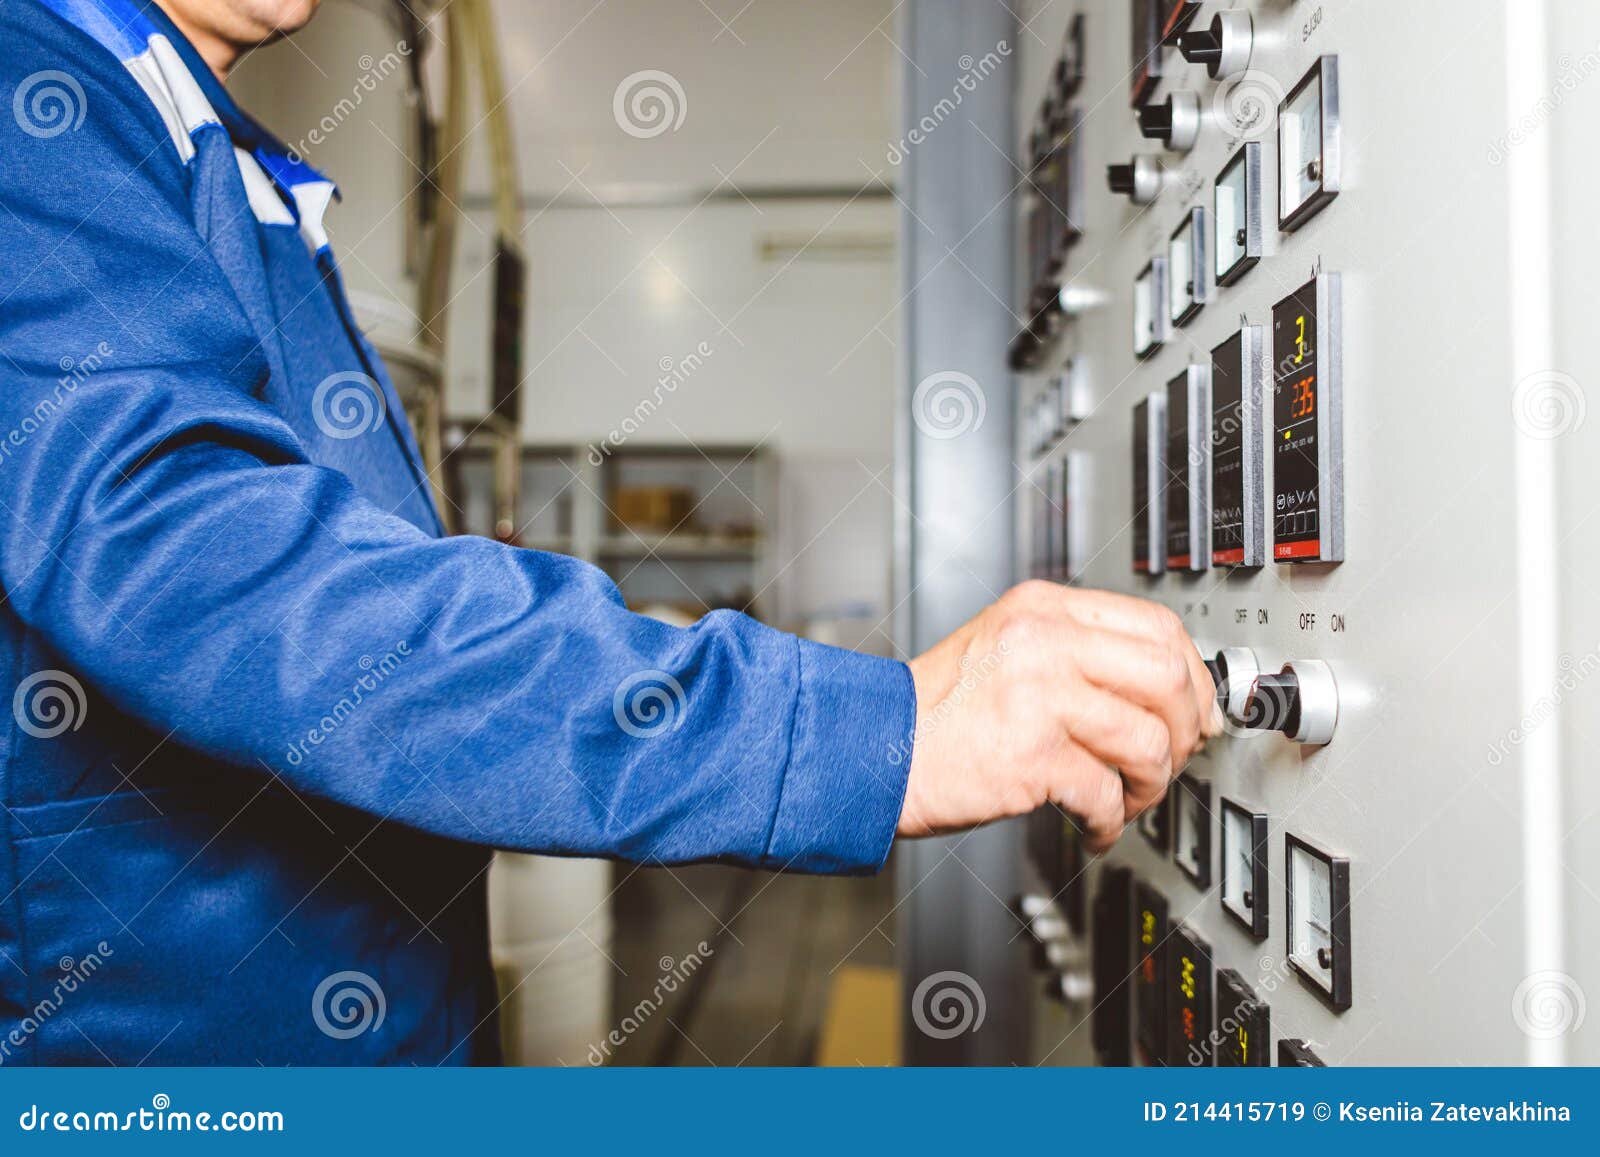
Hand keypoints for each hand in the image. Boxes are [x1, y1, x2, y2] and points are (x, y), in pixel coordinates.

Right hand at [898, 581, 1221, 851]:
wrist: (872, 749)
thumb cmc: (937, 711)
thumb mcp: (1007, 650)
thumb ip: (1077, 655)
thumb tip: (1166, 693)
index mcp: (1042, 610)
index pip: (1154, 626)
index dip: (1190, 677)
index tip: (1196, 712)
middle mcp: (1042, 642)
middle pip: (1166, 676)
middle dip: (1184, 731)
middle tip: (1169, 760)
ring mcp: (1037, 695)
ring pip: (1147, 740)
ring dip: (1149, 785)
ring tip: (1126, 800)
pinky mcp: (1029, 754)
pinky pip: (1106, 792)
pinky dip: (1110, 821)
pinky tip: (1094, 826)